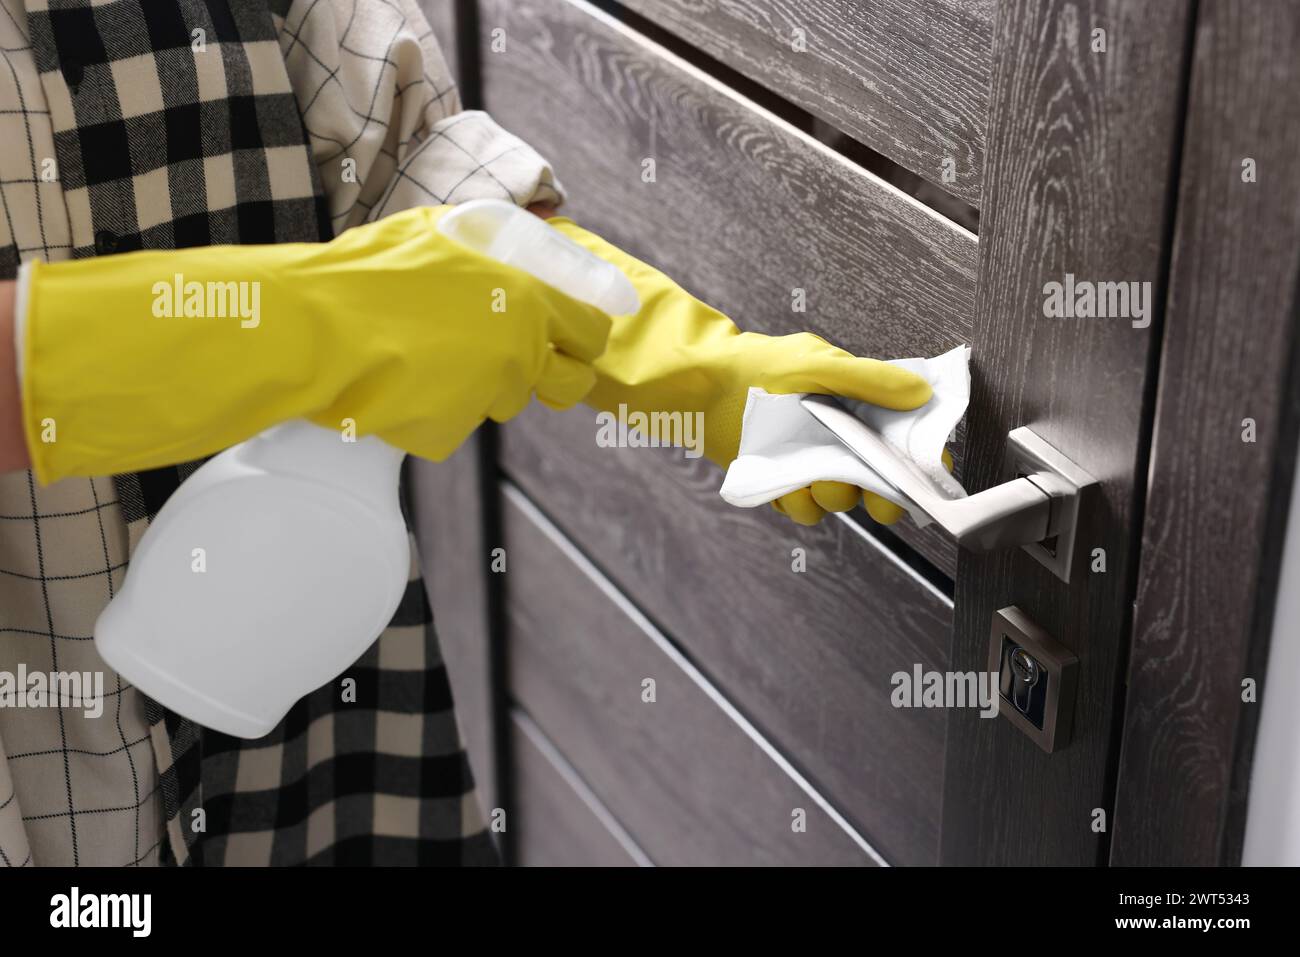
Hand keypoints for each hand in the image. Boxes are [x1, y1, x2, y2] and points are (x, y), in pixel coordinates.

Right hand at [19, 205, 611, 482]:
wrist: (309, 330)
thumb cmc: (367, 272)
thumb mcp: (438, 233)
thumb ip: (494, 250)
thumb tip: (520, 251)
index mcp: (526, 298)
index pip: (593, 330)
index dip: (582, 334)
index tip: (569, 335)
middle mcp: (517, 351)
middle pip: (567, 383)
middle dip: (549, 374)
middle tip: (510, 357)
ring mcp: (485, 397)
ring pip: (502, 399)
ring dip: (479, 384)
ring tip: (424, 352)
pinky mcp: (449, 432)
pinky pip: (453, 421)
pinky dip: (433, 407)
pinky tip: (398, 380)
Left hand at [542, 216, 935, 527]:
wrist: (702, 387)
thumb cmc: (759, 366)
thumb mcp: (818, 364)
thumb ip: (870, 380)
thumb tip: (920, 391)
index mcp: (861, 407)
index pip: (907, 443)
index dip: (920, 466)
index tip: (923, 480)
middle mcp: (842, 440)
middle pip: (881, 484)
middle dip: (878, 492)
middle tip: (868, 486)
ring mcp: (813, 464)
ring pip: (841, 500)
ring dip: (830, 493)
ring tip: (809, 470)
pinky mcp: (785, 484)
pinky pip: (803, 510)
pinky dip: (795, 500)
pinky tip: (783, 478)